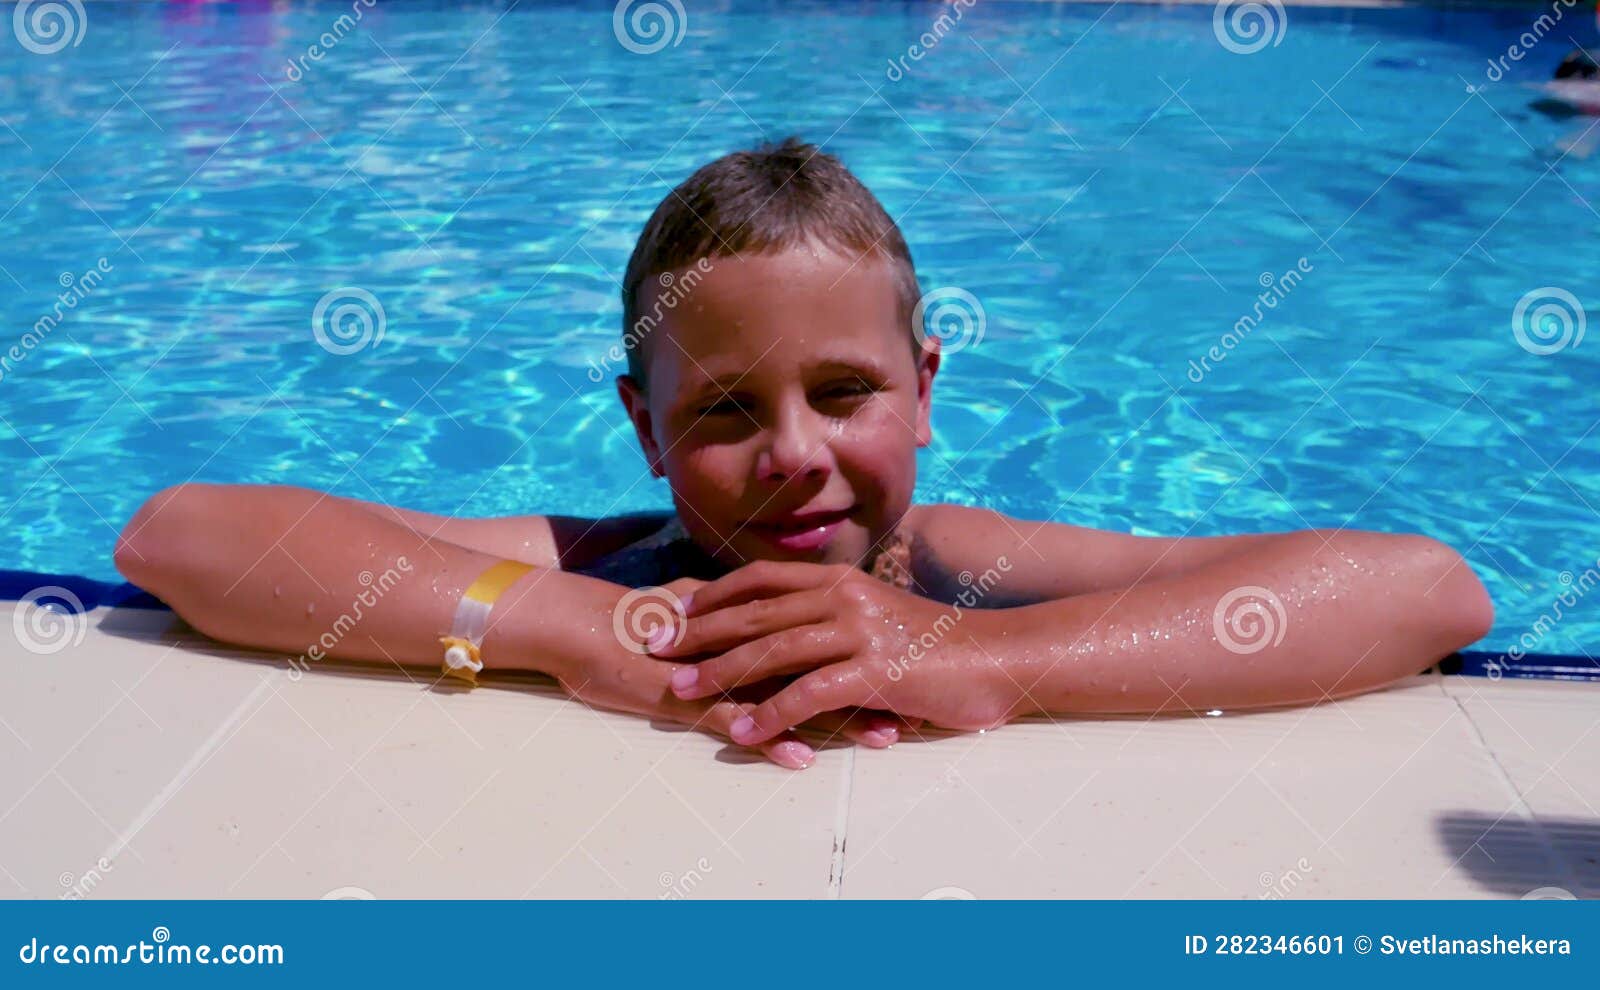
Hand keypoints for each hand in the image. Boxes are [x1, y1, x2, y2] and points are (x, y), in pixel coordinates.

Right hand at [548, 577, 915, 769]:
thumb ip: (729, 619)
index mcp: (746, 617)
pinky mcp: (678, 693)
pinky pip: (731, 719)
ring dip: (837, 717)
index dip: (862, 648)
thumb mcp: (690, 618)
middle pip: (818, 658)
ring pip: (787, 690)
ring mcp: (711, 666)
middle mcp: (738, 637)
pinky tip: (801, 758)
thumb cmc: (628, 625)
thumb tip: (764, 618)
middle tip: (918, 703)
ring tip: (882, 738)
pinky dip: (768, 738)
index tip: (907, 666)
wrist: (569, 622)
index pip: (816, 630)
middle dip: (870, 682)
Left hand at [648, 561, 1021, 743]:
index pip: (764, 578)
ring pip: (772, 649)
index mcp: (843, 581)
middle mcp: (844, 598)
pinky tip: (743, 732)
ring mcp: (859, 632)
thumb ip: (841, 618)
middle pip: (755, 611)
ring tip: (680, 691)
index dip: (716, 593)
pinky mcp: (874, 672)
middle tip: (655, 647)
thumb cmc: (943, 646)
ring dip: (720, 672)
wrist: (1001, 657)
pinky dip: (771, 714)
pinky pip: (809, 694)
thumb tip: (799, 633)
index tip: (677, 607)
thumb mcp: (885, 617)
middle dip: (699, 631)